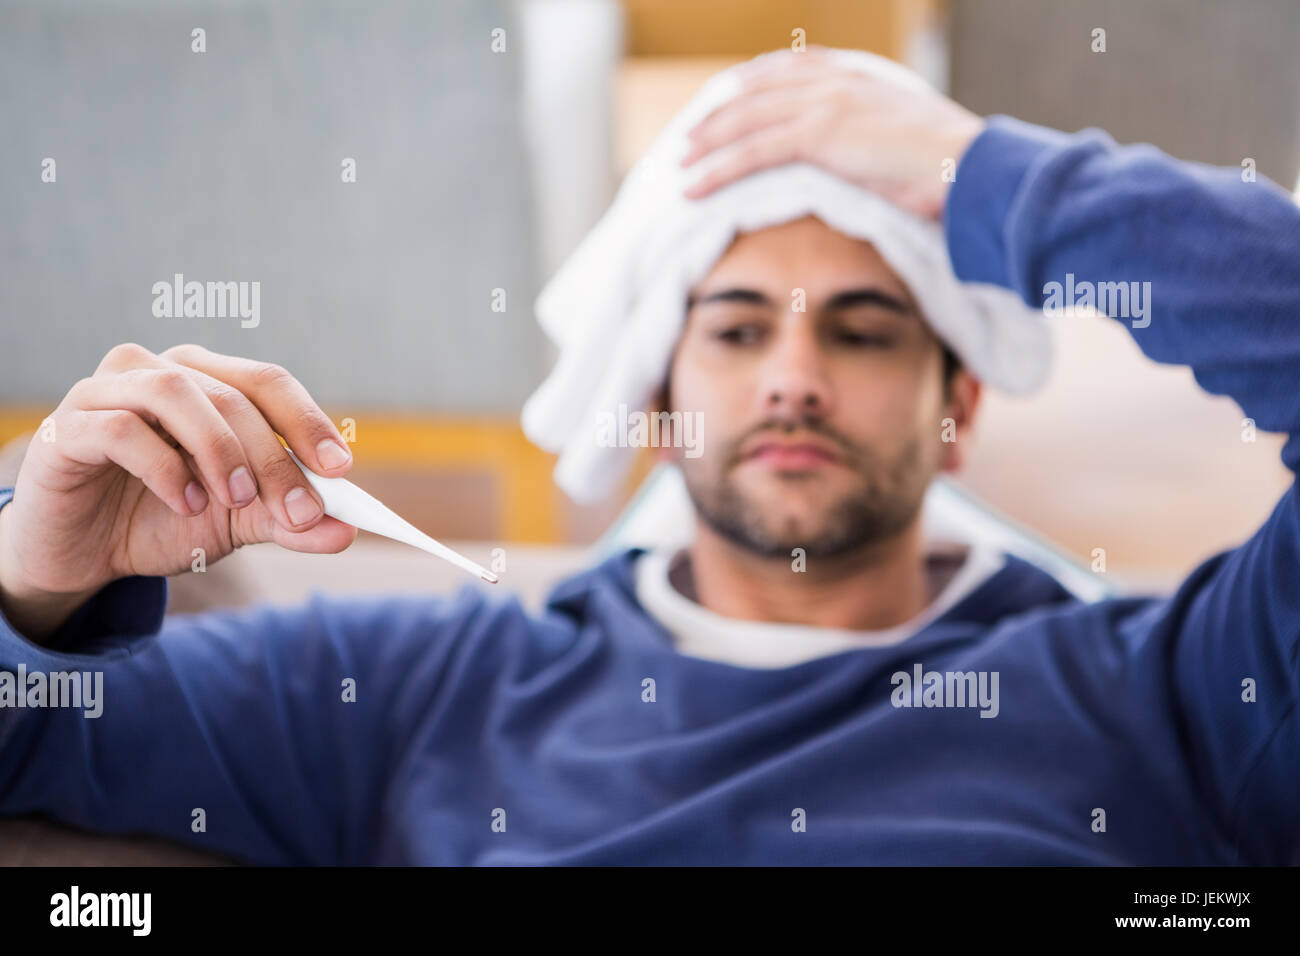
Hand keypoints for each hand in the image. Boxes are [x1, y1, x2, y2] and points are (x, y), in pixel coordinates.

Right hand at [0, 343, 357, 640]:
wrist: (83, 553)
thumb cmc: (163, 519)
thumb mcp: (236, 523)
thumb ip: (286, 521)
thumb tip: (345, 531)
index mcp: (207, 380)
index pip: (268, 382)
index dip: (307, 420)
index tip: (341, 469)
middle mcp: (159, 371)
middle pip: (231, 393)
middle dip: (272, 456)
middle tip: (298, 510)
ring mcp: (107, 391)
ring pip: (176, 393)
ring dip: (218, 450)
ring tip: (232, 501)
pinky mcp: (68, 426)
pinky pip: (121, 428)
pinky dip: (164, 467)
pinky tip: (186, 503)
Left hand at [680, 47, 986, 220]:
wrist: (972, 169)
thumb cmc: (951, 167)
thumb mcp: (908, 139)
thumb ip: (877, 136)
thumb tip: (867, 159)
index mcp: (857, 77)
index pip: (790, 68)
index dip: (750, 85)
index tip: (725, 102)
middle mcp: (836, 80)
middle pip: (756, 91)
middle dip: (717, 116)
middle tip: (689, 141)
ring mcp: (826, 103)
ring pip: (745, 120)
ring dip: (706, 145)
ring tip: (680, 167)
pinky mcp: (819, 135)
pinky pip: (752, 152)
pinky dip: (716, 170)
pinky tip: (692, 189)